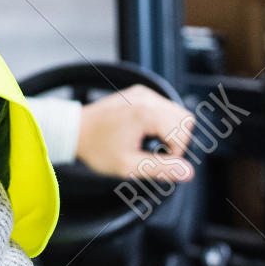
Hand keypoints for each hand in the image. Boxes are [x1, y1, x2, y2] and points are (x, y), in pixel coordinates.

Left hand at [75, 85, 194, 181]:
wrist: (75, 130)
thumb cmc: (97, 148)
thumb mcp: (127, 166)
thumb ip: (160, 169)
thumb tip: (189, 172)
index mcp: (145, 114)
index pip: (183, 132)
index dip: (175, 152)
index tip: (156, 160)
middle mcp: (146, 98)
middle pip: (185, 119)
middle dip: (177, 139)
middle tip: (155, 152)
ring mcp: (143, 93)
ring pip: (177, 111)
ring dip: (171, 130)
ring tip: (149, 142)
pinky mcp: (140, 93)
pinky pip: (165, 106)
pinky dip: (162, 120)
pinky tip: (144, 132)